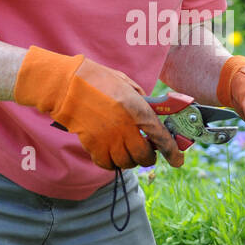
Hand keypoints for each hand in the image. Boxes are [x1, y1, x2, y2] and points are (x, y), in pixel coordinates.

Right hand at [13, 47, 183, 170]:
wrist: (67, 85)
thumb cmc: (98, 80)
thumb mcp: (127, 84)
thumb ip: (142, 101)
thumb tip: (153, 117)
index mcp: (137, 109)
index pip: (161, 137)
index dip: (172, 152)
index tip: (177, 160)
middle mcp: (124, 128)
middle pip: (144, 156)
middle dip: (149, 157)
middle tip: (147, 151)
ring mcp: (107, 139)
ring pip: (126, 163)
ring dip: (130, 160)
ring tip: (126, 150)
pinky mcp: (92, 145)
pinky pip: (107, 164)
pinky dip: (111, 163)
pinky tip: (111, 154)